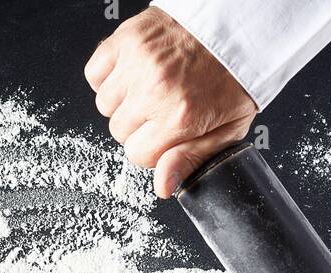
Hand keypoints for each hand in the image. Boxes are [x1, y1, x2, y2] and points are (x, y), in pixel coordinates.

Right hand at [84, 8, 256, 198]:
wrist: (235, 27)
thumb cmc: (233, 75)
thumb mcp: (227, 128)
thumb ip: (192, 159)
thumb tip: (163, 187)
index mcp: (181, 117)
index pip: (138, 154)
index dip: (153, 146)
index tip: (167, 130)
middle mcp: (156, 90)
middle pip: (119, 132)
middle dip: (139, 123)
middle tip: (163, 104)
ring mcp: (137, 63)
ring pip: (105, 104)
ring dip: (123, 99)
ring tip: (150, 85)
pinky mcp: (125, 40)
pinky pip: (95, 74)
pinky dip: (108, 75)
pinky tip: (133, 72)